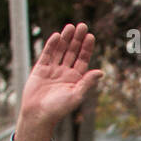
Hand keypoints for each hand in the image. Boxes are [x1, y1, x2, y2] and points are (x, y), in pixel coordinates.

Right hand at [15, 22, 102, 140]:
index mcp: (76, 79)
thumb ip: (87, 82)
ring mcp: (53, 69)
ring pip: (61, 50)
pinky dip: (52, 45)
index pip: (83, 60)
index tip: (91, 36)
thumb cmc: (59, 109)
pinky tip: (58, 36)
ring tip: (71, 26)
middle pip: (73, 52)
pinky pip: (47, 54)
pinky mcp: (41, 68)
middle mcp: (65, 72)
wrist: (38, 114)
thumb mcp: (76, 95)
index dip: (87, 48)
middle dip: (78, 40)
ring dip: (66, 39)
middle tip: (83, 26)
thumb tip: (101, 72)